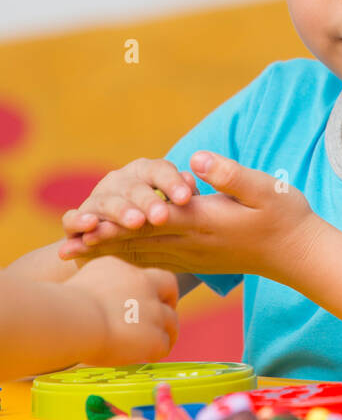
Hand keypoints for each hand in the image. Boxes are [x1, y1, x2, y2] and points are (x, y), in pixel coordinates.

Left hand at [58, 152, 316, 281]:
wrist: (299, 254)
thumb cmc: (286, 216)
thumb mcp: (266, 188)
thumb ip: (230, 174)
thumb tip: (195, 158)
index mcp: (204, 220)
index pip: (152, 219)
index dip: (117, 219)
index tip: (87, 219)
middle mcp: (193, 242)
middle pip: (138, 240)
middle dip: (100, 239)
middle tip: (65, 241)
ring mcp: (194, 255)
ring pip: (142, 254)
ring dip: (108, 251)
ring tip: (76, 251)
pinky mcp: (197, 260)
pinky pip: (155, 261)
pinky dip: (129, 257)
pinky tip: (112, 255)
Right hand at [60, 158, 197, 247]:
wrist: (125, 249)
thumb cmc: (160, 223)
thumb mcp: (178, 210)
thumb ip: (185, 195)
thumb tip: (191, 182)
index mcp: (145, 172)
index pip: (159, 170)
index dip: (172, 183)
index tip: (187, 198)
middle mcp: (119, 181)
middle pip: (133, 187)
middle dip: (148, 201)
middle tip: (161, 217)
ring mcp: (96, 199)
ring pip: (107, 202)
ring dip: (121, 211)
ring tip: (136, 223)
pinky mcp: (76, 222)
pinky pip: (72, 219)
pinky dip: (79, 220)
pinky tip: (91, 225)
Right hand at [69, 257, 178, 365]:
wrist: (72, 321)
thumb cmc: (64, 308)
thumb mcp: (82, 284)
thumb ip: (99, 288)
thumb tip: (97, 301)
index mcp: (121, 269)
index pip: (143, 274)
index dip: (148, 287)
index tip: (144, 298)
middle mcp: (142, 284)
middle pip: (169, 287)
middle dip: (169, 300)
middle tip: (163, 315)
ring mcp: (152, 310)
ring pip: (171, 320)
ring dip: (167, 331)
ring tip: (159, 342)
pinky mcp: (154, 336)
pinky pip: (163, 344)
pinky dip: (158, 351)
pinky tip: (150, 356)